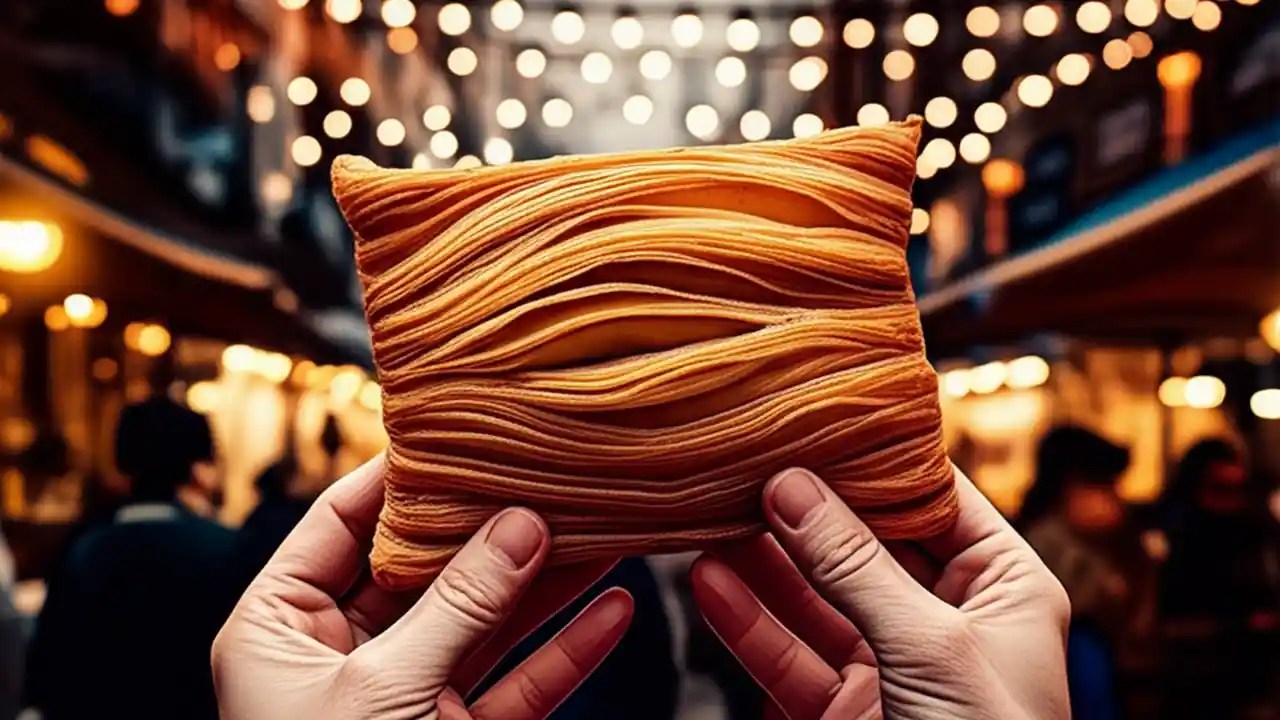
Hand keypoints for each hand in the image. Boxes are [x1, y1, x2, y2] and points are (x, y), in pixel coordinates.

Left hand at [213, 454, 631, 719]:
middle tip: (550, 472)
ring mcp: (403, 697)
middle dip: (492, 526)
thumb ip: (456, 606)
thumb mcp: (384, 689)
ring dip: (545, 581)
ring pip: (482, 622)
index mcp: (280, 629)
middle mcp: (341, 655)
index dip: (399, 477)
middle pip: (425, 568)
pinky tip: (613, 611)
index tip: (462, 433)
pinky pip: (516, 683)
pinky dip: (565, 651)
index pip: (338, 522)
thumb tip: (518, 525)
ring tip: (603, 528)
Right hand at [692, 467, 1070, 719]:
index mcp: (1004, 588)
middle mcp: (949, 620)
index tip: (812, 421)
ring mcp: (892, 665)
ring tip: (710, 513)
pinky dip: (748, 621)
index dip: (873, 460)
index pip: (933, 498)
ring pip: (815, 597)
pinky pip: (789, 654)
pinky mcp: (845, 711)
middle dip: (803, 509)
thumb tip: (794, 489)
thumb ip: (855, 566)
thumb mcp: (931, 646)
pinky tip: (710, 582)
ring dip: (762, 561)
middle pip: (863, 544)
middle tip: (745, 463)